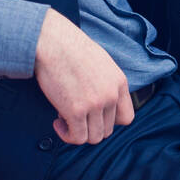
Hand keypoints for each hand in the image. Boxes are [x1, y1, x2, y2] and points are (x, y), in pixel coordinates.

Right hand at [33, 8, 134, 144]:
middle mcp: (111, 95)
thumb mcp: (101, 63)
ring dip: (79, 132)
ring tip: (66, 119)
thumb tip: (100, 106)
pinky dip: (67, 135)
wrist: (53, 42)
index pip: (126, 117)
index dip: (109, 121)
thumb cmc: (71, 48)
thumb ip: (106, 84)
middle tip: (75, 114)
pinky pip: (77, 137)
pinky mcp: (75, 111)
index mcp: (119, 83)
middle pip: (108, 130)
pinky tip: (58, 122)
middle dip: (91, 126)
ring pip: (94, 137)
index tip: (94, 115)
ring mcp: (95, 104)